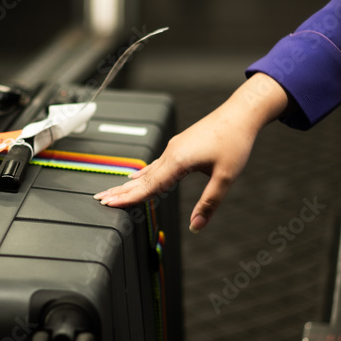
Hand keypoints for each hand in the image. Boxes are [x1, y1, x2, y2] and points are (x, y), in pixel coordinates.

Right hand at [93, 72, 287, 231]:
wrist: (241, 114)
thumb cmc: (235, 141)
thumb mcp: (226, 177)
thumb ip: (209, 203)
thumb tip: (197, 226)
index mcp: (178, 161)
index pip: (148, 186)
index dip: (128, 198)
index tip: (109, 205)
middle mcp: (171, 153)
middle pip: (141, 178)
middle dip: (120, 191)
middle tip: (99, 200)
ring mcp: (173, 148)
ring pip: (146, 171)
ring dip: (128, 183)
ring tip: (112, 192)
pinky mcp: (179, 146)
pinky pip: (155, 164)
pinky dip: (142, 174)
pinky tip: (136, 178)